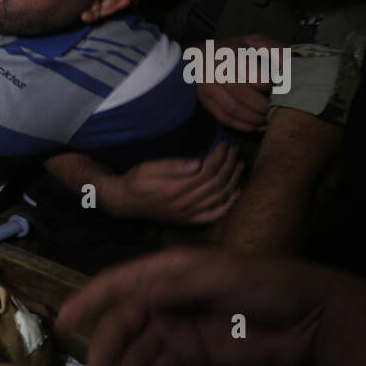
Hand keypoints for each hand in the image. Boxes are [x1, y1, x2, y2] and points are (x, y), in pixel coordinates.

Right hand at [56, 247, 335, 365]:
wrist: (313, 317)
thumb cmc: (271, 283)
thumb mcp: (227, 276)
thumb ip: (181, 285)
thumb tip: (139, 296)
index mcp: (168, 271)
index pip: (119, 284)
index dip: (89, 299)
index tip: (64, 320)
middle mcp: (165, 299)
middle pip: (123, 321)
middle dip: (109, 344)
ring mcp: (177, 327)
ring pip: (138, 350)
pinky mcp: (192, 354)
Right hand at [103, 142, 243, 224]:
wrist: (126, 203)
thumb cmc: (136, 181)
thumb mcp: (149, 167)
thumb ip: (173, 166)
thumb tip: (198, 163)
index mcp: (176, 189)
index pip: (207, 171)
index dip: (219, 157)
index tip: (224, 145)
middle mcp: (185, 204)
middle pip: (217, 183)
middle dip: (229, 165)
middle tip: (234, 152)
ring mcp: (188, 214)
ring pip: (219, 198)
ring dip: (233, 181)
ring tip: (239, 165)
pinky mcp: (188, 221)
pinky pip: (213, 216)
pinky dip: (227, 206)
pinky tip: (235, 194)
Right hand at [194, 34, 283, 132]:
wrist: (201, 55)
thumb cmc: (233, 49)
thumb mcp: (253, 42)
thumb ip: (272, 48)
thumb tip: (288, 65)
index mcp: (228, 56)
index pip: (250, 73)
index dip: (268, 84)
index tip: (282, 89)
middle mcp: (214, 73)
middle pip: (240, 93)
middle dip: (262, 104)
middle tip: (278, 109)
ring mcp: (207, 89)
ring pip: (231, 109)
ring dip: (252, 118)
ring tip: (269, 121)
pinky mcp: (205, 103)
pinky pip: (223, 118)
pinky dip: (241, 126)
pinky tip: (256, 127)